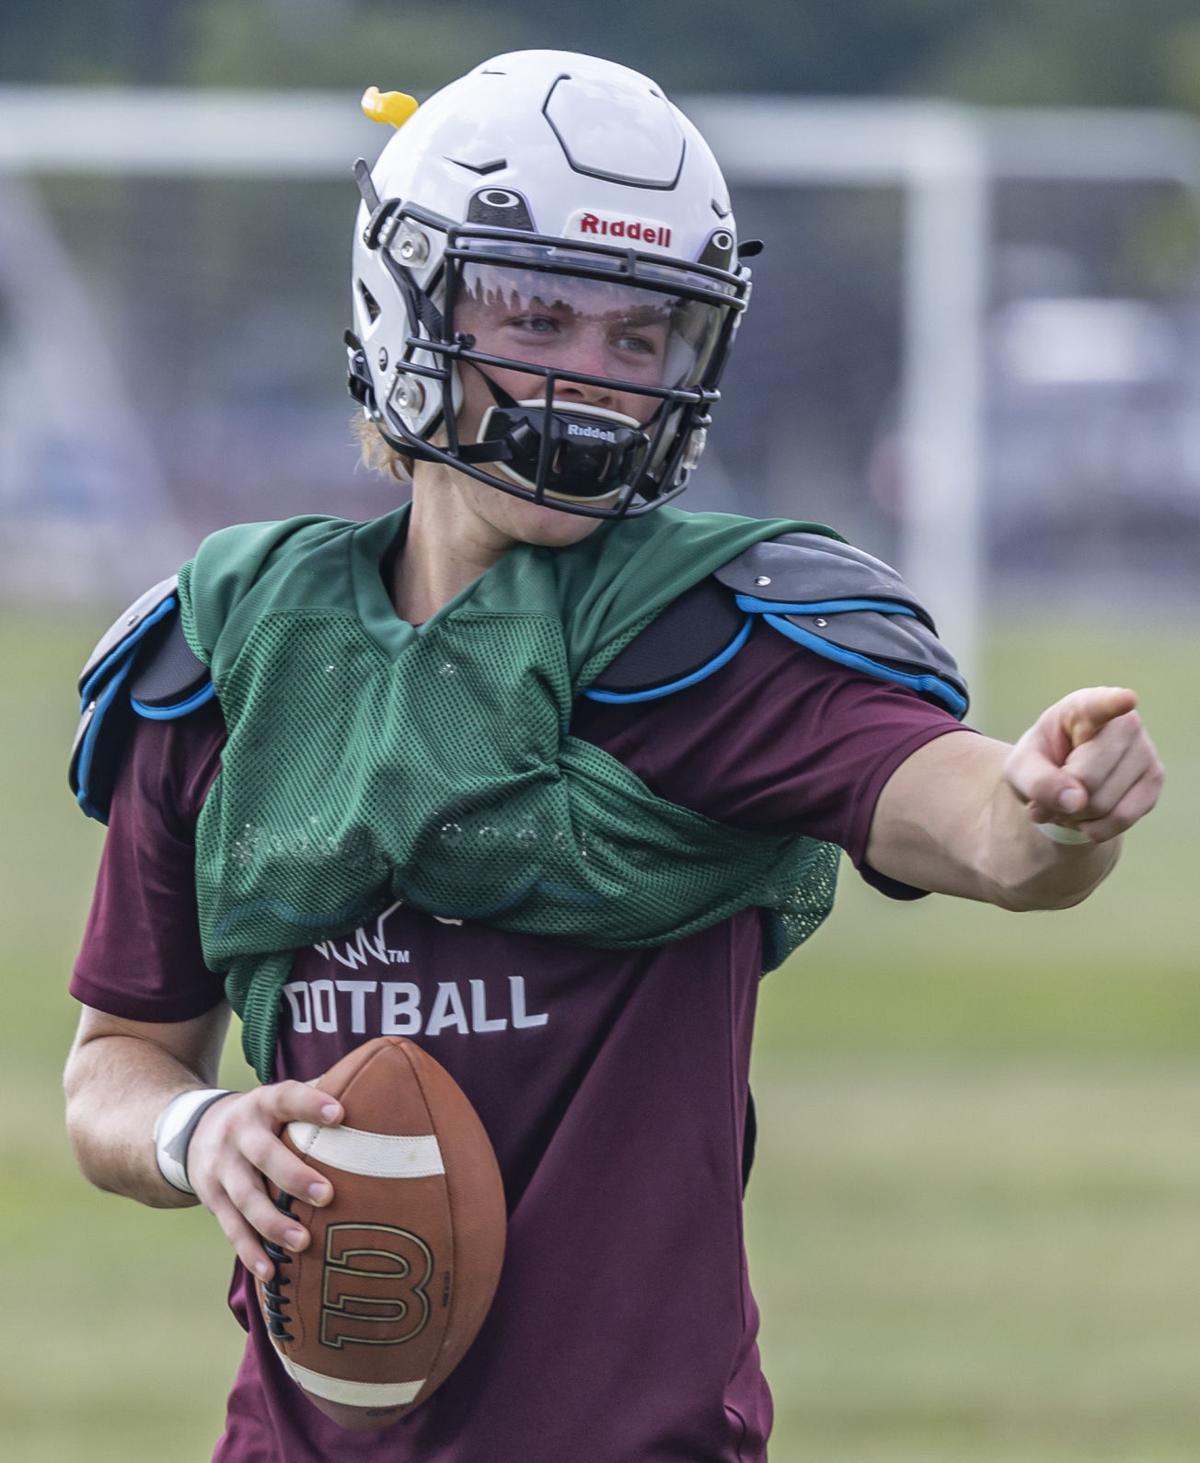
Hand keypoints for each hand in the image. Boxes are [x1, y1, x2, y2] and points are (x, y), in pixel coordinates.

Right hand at [187, 1081, 342, 1280]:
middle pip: (264, 1154)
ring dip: (273, 1223)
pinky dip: (250, 1251)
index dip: (310, 1104)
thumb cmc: (265, 1118)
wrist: (196, 1131)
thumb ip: (317, 1102)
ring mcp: (222, 1166)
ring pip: (246, 1197)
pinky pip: (231, 1227)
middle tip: (327, 1195)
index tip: (340, 1114)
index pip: (287, 1097)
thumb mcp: (281, 1101)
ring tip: (302, 1242)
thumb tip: (377, 1099)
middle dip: (294, 1176)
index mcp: (264, 1103)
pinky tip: (270, 1272)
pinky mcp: (212, 1197)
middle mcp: (239, 1132)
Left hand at [1004, 686, 1162, 843]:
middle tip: (1052, 790)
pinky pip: (1122, 819)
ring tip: (1068, 799)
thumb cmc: (1040, 763)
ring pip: (1105, 805)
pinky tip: (1086, 814)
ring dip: (1076, 816)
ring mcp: (1145, 750)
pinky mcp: (1154, 780)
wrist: (1060, 781)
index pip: (1101, 704)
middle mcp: (1124, 723)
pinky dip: (1095, 827)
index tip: (1126, 699)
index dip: (1114, 703)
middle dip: (1062, 798)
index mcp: (1083, 707)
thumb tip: (1076, 801)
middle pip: (1088, 779)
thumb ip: (1038, 782)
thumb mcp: (1021, 769)